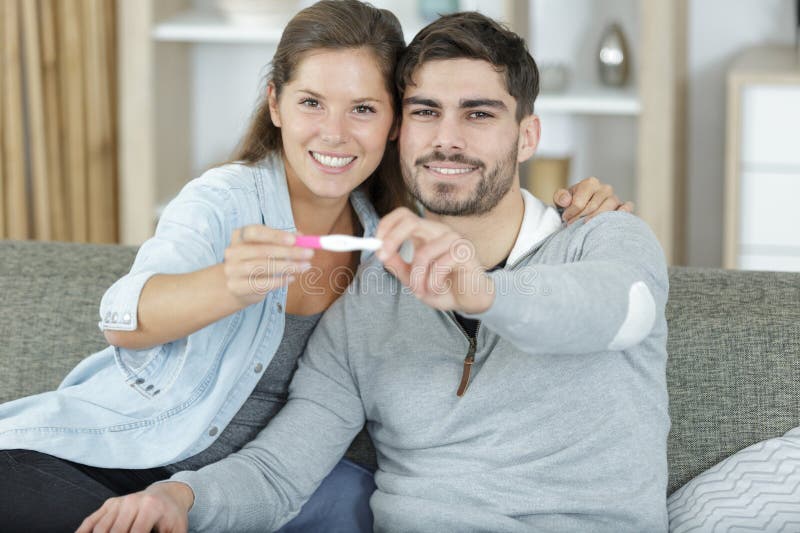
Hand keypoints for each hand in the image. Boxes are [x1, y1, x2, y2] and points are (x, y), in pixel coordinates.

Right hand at [76, 482, 193, 532]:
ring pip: (100, 528)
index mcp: (151, 507)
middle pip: (115, 531)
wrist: (167, 493)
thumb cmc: (172, 515)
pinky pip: (92, 520)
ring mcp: (119, 502)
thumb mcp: (177, 529)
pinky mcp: (109, 504)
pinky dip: (83, 532)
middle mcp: (132, 502)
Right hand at [224, 225, 313, 305]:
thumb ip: (284, 241)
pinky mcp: (235, 286)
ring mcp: (232, 269)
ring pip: (261, 267)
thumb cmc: (257, 262)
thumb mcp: (269, 247)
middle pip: (262, 250)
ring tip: (305, 266)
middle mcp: (232, 251)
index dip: (275, 235)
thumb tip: (303, 238)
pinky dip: (278, 281)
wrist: (237, 286)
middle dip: (289, 252)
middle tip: (309, 254)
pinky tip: (291, 278)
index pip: (255, 232)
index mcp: (240, 235)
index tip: (295, 240)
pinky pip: (260, 284)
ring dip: (287, 267)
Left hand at [376, 208, 493, 313]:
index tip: (375, 242)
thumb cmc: (442, 287)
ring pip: (423, 253)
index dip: (386, 224)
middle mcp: (439, 231)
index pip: (403, 215)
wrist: (468, 301)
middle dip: (392, 239)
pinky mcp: (465, 251)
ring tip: (421, 291)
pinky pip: (439, 266)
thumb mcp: (413, 278)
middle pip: (410, 222)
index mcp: (426, 234)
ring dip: (417, 278)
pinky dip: (433, 283)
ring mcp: (454, 239)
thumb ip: (397, 265)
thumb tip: (381, 252)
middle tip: (381, 257)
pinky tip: (438, 288)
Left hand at [553, 176, 633, 224]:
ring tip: (587, 227)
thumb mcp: (562, 198)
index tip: (566, 219)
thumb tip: (566, 200)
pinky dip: (622, 213)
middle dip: (581, 218)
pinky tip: (612, 221)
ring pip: (609, 208)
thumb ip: (560, 196)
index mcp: (590, 183)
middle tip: (572, 227)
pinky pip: (626, 208)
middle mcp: (605, 188)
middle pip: (594, 206)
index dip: (572, 212)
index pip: (580, 200)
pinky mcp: (623, 207)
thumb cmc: (572, 203)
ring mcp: (615, 197)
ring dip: (596, 219)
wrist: (582, 208)